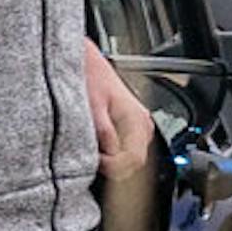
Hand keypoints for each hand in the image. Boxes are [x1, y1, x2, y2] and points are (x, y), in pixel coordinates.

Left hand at [84, 40, 154, 182]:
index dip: (112, 167)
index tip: (93, 163)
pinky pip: (127, 151)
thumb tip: (109, 153)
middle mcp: (143, 124)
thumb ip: (103, 130)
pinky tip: (99, 148)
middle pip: (134, 163)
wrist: (88, 62)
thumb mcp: (93, 104)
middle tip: (91, 159)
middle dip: (112, 166)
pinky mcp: (131, 128)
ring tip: (93, 151)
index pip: (133, 160)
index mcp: (138, 120)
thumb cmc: (90, 78)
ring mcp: (139, 127)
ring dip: (113, 161)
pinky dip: (113, 154)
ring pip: (131, 159)